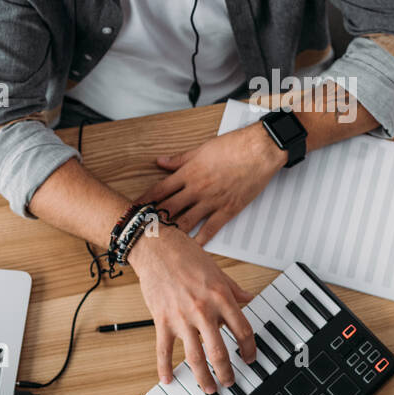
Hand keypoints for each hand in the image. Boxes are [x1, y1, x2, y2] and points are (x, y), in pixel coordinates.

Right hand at [129, 222, 257, 390]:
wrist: (157, 247)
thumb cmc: (187, 255)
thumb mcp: (218, 270)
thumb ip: (234, 289)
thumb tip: (249, 299)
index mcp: (221, 297)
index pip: (242, 330)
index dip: (249, 348)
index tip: (249, 358)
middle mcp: (203, 310)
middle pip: (220, 352)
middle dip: (227, 372)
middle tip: (230, 383)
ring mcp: (182, 318)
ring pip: (195, 357)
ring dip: (203, 378)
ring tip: (208, 389)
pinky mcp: (162, 320)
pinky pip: (164, 350)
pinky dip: (165, 368)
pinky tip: (168, 380)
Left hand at [139, 124, 287, 245]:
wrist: (259, 151)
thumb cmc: (234, 146)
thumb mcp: (201, 149)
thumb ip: (179, 159)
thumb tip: (161, 162)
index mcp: (189, 172)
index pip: (159, 190)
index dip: (144, 202)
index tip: (134, 210)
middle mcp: (197, 188)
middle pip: (168, 209)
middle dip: (154, 221)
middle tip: (142, 231)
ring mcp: (211, 201)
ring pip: (185, 222)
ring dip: (172, 233)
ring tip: (161, 243)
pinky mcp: (227, 209)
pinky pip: (210, 229)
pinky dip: (199, 240)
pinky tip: (191, 249)